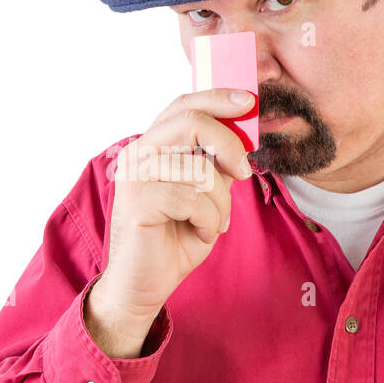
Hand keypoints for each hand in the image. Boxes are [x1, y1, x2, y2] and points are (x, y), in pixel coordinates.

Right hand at [92, 88, 257, 325]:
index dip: (218, 98)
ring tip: (212, 222)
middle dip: (229, 144)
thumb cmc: (176, 237)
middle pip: (192, 121)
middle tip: (245, 172)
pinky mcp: (137, 202)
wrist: (145, 284)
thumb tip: (244, 139)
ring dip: (220, 202)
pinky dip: (209, 221)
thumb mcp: (206, 195)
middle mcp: (138, 153)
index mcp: (153, 146)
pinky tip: (198, 233)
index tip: (249, 101)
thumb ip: (216, 165)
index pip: (184, 105)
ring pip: (201, 169)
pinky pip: (194, 201)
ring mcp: (134, 177)